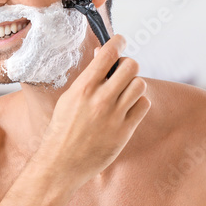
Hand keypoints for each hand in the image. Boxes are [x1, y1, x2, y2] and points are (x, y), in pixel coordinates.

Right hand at [34, 34, 149, 187]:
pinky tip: (128, 107)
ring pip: (139, 84)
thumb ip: (88, 78)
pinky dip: (138, 103)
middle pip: (131, 66)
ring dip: (134, 84)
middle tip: (121, 72)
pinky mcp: (125, 131)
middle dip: (127, 65)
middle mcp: (101, 99)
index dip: (118, 42)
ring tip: (124, 91)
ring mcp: (115, 116)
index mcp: (84, 88)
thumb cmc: (62, 130)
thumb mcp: (69, 98)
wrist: (61, 164)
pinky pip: (143, 105)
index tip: (120, 41)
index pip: (109, 53)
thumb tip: (103, 54)